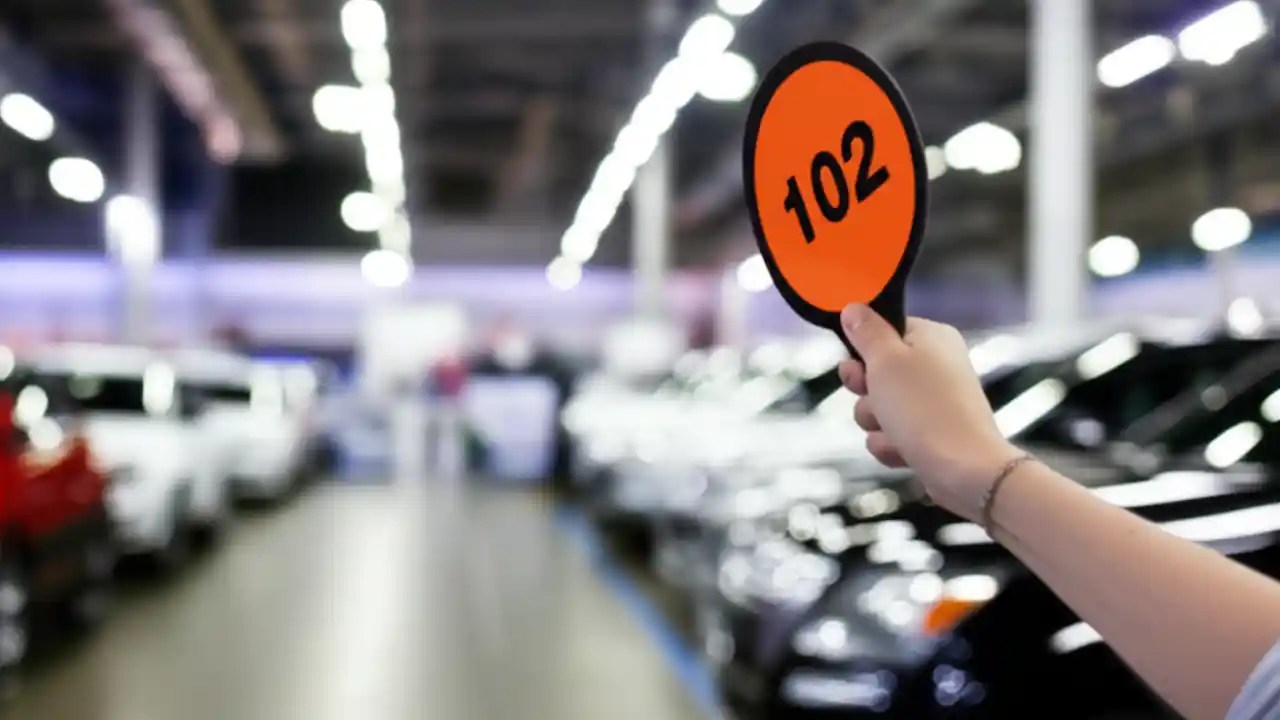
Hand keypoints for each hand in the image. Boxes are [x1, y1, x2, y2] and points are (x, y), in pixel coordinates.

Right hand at [837, 304, 1019, 520]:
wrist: (965, 470)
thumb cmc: (926, 410)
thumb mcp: (886, 361)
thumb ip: (866, 332)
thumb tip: (853, 308)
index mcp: (931, 337)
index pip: (883, 330)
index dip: (862, 350)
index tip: (854, 365)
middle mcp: (935, 365)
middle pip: (875, 371)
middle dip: (865, 392)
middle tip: (874, 397)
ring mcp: (934, 402)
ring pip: (878, 406)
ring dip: (875, 422)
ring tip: (894, 430)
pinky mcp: (930, 433)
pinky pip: (891, 433)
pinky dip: (890, 444)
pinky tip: (903, 450)